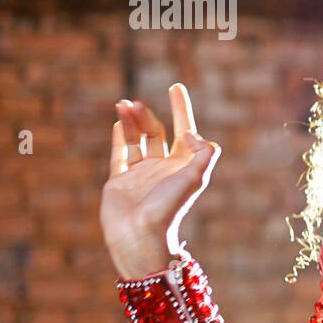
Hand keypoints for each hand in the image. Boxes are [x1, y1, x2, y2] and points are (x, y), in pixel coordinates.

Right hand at [101, 83, 220, 277]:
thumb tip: (192, 133)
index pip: (184, 131)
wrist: (139, 235)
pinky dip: (120, 137)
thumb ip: (203, 153)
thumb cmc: (169, 208)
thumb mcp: (194, 178)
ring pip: (137, 139)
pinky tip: (118, 122)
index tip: (176, 87)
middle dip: (148, 115)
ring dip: (131, 121)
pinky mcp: (120, 180)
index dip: (181, 109)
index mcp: (184, 166)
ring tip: (125, 105)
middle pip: (157, 132)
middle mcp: (163, 168)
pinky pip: (120, 153)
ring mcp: (141, 173)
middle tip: (137, 101)